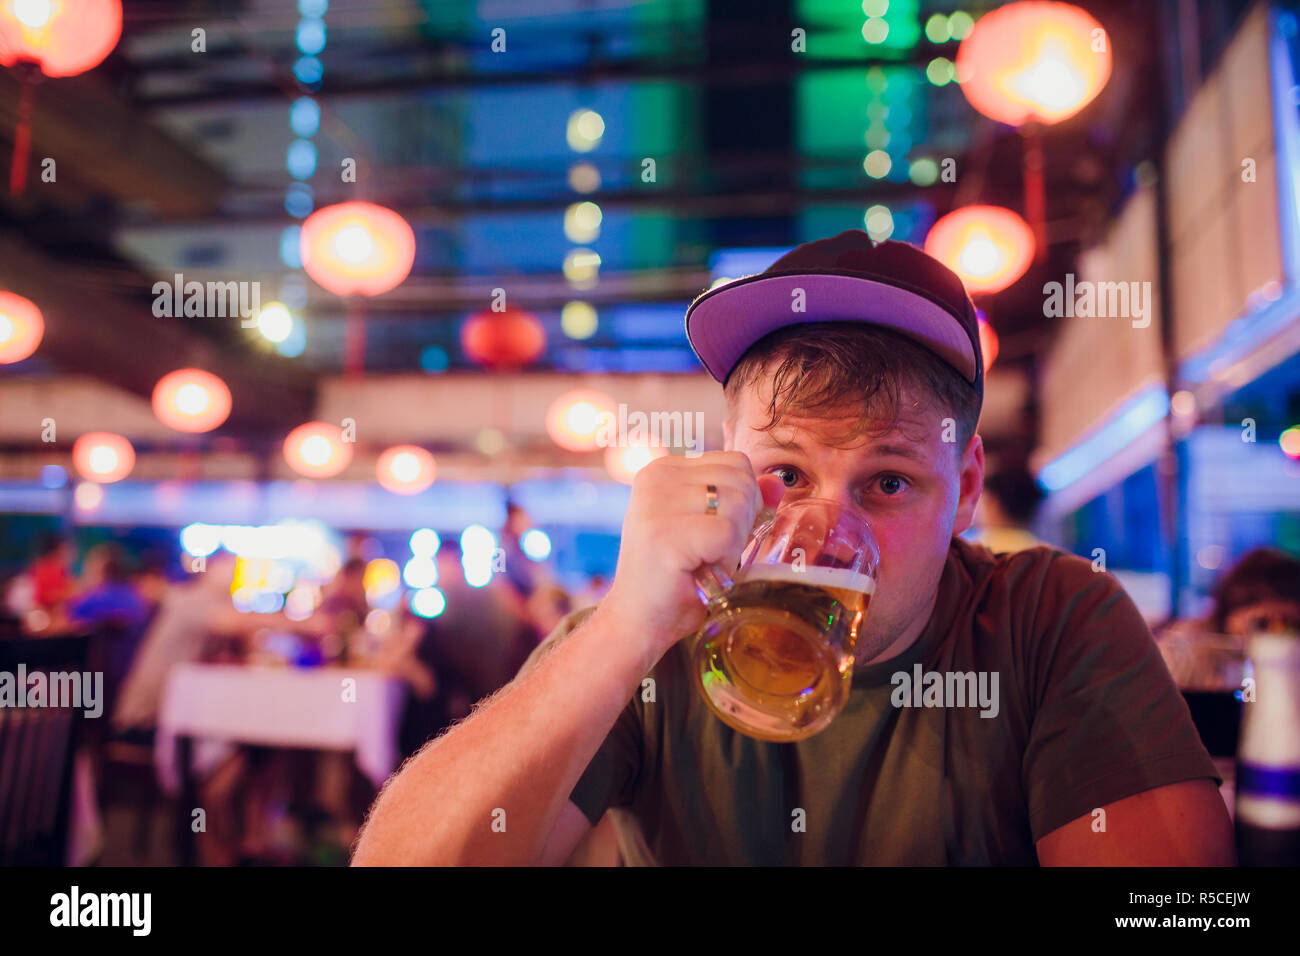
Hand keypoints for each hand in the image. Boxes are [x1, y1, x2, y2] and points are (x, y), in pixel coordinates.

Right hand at [598, 451, 784, 664]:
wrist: (637, 623)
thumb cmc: (677, 578)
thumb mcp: (712, 530)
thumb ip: (743, 502)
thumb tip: (777, 482)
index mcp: (664, 469)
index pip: (736, 463)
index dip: (744, 503)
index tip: (714, 534)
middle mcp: (656, 477)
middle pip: (741, 480)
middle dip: (742, 523)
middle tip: (710, 554)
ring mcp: (656, 503)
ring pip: (738, 504)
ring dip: (733, 544)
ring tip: (703, 563)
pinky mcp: (664, 534)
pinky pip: (728, 534)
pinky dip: (724, 560)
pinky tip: (699, 573)